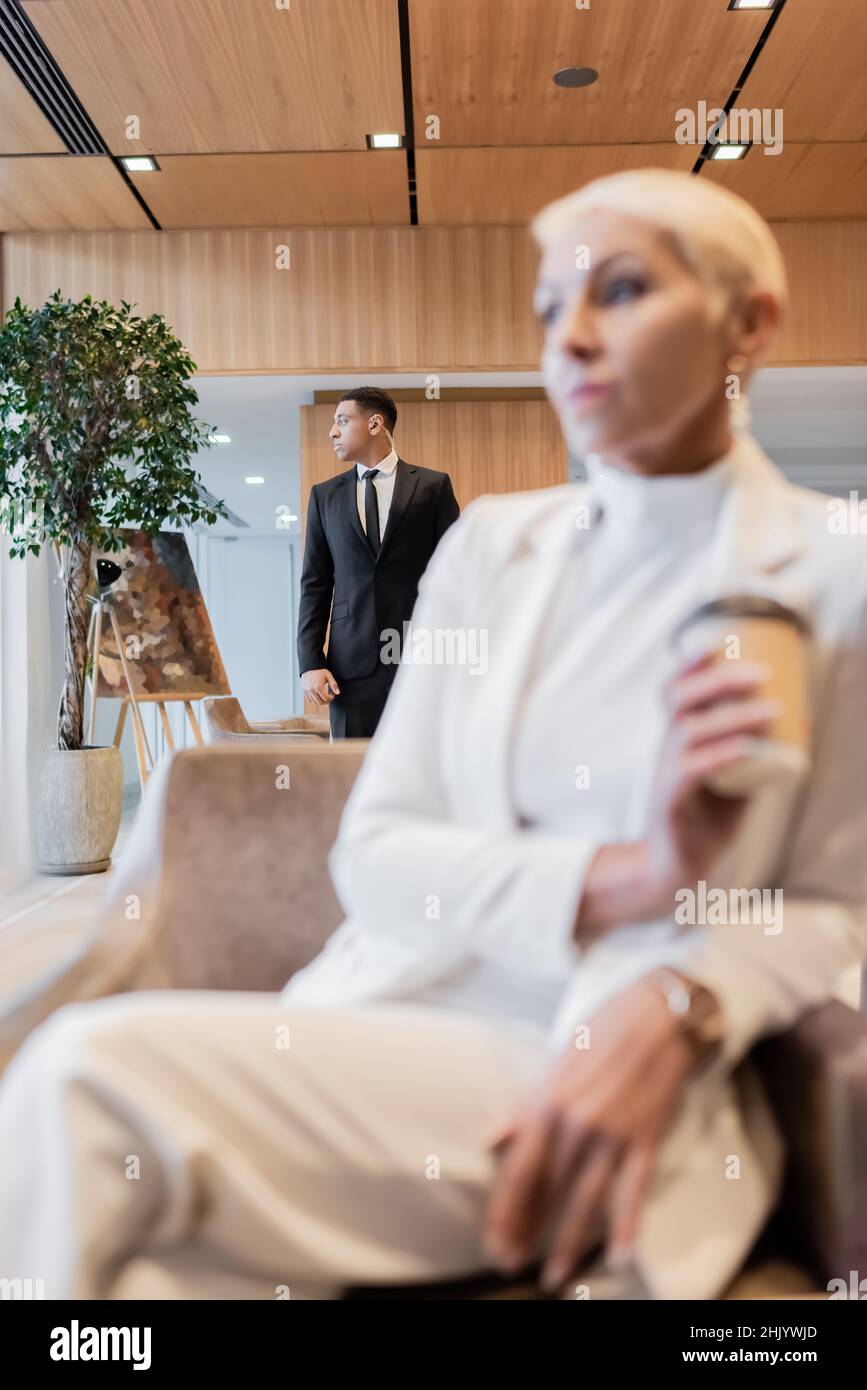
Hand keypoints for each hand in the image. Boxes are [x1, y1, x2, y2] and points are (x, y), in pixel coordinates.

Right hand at [301, 668, 339, 704]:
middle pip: (320, 702)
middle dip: (326, 701)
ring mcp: (306, 691)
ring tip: (323, 695)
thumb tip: (337, 693)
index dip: (331, 698)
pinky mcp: (304, 691)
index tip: (332, 694)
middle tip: (329, 696)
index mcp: (318, 687)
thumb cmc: (320, 671)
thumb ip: (334, 685)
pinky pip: (309, 700)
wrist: (310, 667)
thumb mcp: (329, 676)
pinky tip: (318, 694)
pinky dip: (315, 700)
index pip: (326, 699)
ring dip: (321, 701)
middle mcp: (311, 690)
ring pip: (315, 702)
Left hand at [483, 976, 695, 1292]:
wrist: (659, 1012)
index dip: (504, 1209)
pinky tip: (616, 1256)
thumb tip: (493, 1140)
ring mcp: (612, 1134)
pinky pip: (634, 1190)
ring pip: (585, 1199)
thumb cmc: (602, 1031)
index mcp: (547, 1102)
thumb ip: (526, 1109)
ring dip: (567, 1241)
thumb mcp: (554, 1063)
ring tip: (552, 1276)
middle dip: (526, 1231)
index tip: (493, 1241)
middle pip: (546, 1190)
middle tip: (509, 1265)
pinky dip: (626, 1226)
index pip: (518, 1169)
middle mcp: (575, 1123)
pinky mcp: (645, 1138)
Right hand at [645, 649, 778, 898]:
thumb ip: (753, 758)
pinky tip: (747, 747)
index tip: (717, 642)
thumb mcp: (732, 783)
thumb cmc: (703, 822)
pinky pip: (692, 770)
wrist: (674, 870)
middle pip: (681, 700)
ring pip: (690, 732)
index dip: (689, 664)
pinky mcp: (669, 802)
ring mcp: (664, 775)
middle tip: (761, 672)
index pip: (673, 692)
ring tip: (770, 710)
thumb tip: (793, 732)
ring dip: (731, 717)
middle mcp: (665, 750)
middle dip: (719, 679)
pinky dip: (721, 754)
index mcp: (676, 739)